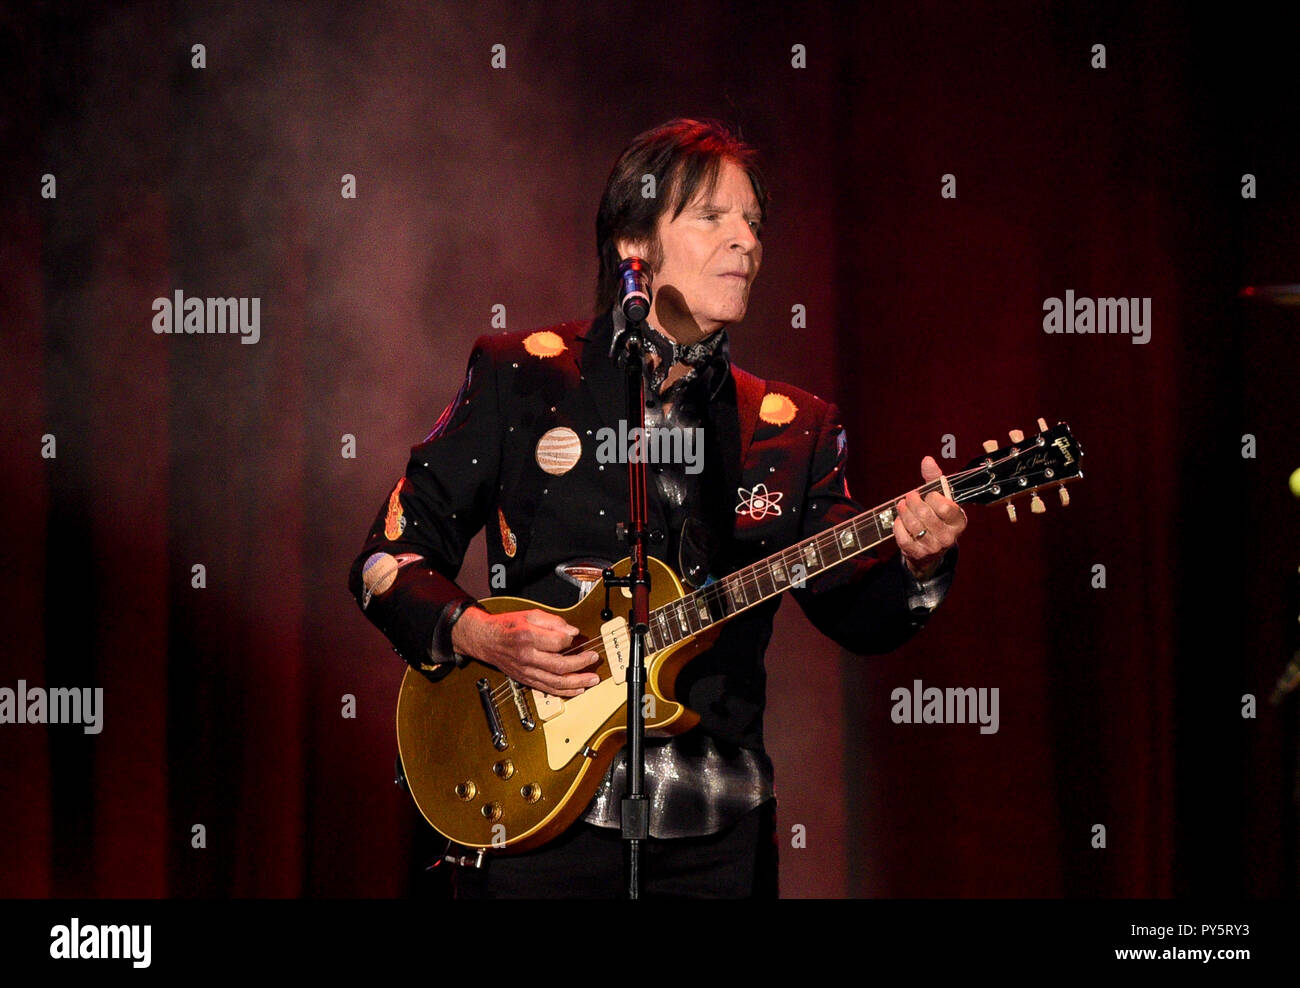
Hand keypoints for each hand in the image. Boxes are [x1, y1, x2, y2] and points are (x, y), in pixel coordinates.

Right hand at [451, 608, 601, 696]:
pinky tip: (577, 689)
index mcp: (527, 636)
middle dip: (581, 663)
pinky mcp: (526, 679)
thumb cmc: (508, 626)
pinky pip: (548, 688)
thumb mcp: (530, 615)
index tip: (575, 636)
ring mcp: (526, 671)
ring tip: (591, 679)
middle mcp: (527, 656)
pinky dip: (564, 691)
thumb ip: (553, 622)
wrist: (486, 640)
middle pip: (559, 665)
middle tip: (593, 658)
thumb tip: (572, 632)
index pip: (557, 642)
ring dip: (577, 682)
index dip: (570, 639)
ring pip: (555, 682)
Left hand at [894, 455, 966, 580]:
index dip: (932, 498)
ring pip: (914, 526)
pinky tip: (899, 520)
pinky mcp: (918, 554)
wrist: (930, 547)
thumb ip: (934, 478)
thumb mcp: (940, 498)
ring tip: (902, 505)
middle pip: (926, 515)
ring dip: (904, 512)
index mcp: (958, 521)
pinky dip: (898, 526)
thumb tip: (927, 460)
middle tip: (909, 496)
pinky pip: (903, 537)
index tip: (928, 495)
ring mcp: (933, 547)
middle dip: (913, 502)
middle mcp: (949, 536)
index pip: (944, 507)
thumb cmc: (936, 516)